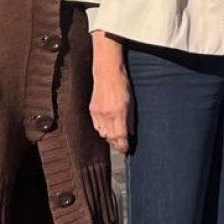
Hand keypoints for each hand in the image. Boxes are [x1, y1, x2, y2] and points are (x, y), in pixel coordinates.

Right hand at [89, 35, 132, 153]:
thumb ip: (131, 120)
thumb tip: (131, 133)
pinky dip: (102, 130)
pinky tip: (107, 129)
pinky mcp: (92, 110)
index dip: (123, 145)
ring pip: (102, 133)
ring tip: (115, 138)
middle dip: (116, 144)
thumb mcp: (132, 103)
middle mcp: (107, 115)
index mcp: (119, 113)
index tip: (126, 150)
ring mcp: (98, 113)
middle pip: (110, 137)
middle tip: (121, 147)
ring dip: (109, 137)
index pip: (120, 136)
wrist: (107, 73)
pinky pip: (96, 126)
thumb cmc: (123, 86)